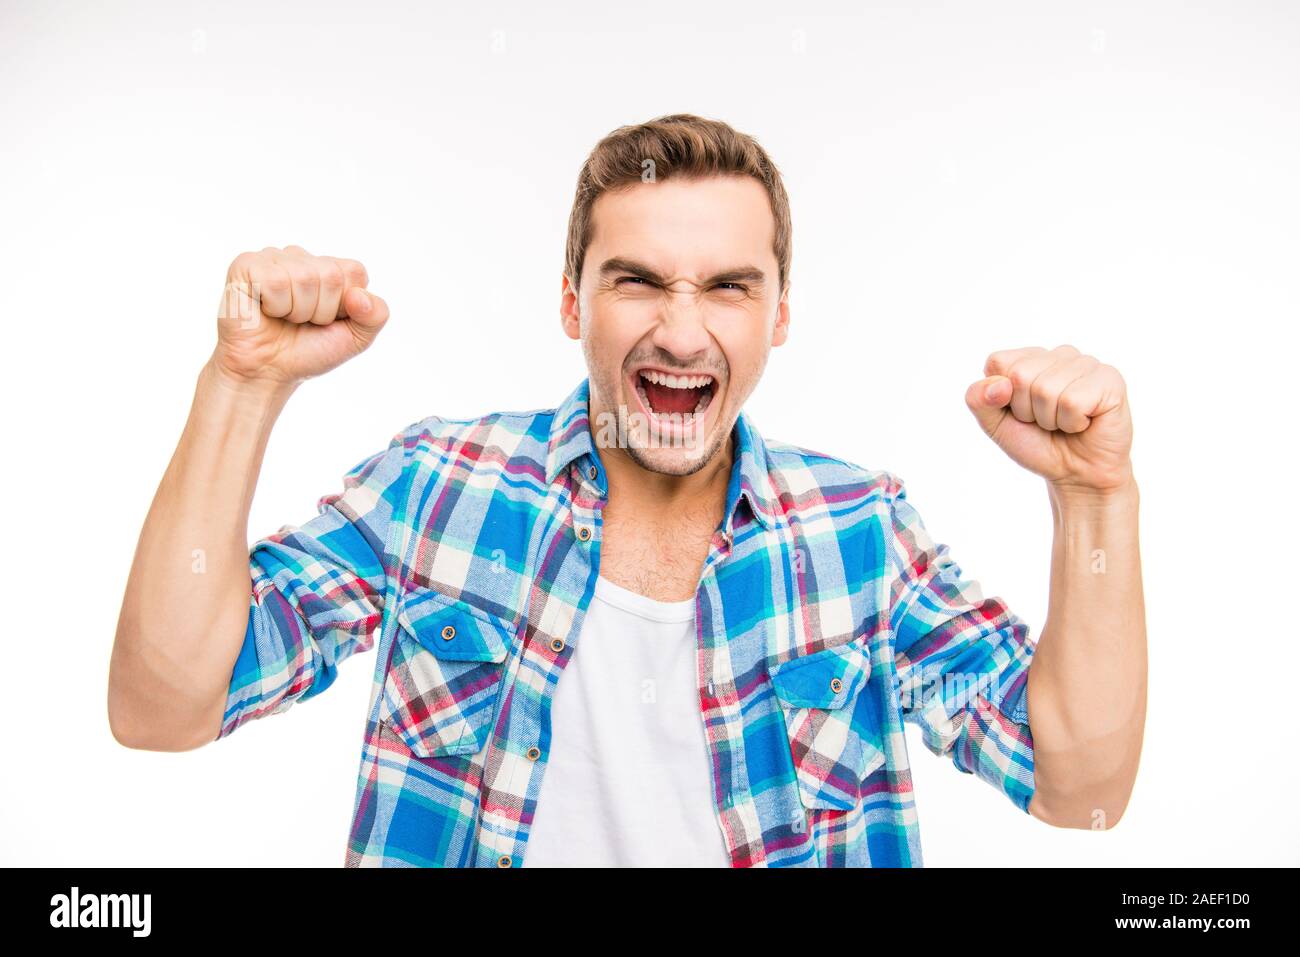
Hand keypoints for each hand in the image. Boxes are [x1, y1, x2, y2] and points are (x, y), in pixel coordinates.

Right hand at [212, 245, 389, 389]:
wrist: (268, 372)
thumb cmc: (309, 352)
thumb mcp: (357, 338)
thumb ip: (376, 315)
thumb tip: (359, 295)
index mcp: (330, 268)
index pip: (354, 271)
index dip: (343, 305)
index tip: (326, 320)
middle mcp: (302, 258)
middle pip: (330, 275)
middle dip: (321, 310)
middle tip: (301, 322)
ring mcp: (273, 258)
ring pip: (304, 277)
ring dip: (297, 310)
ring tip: (283, 317)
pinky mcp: (246, 265)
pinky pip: (275, 280)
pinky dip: (274, 305)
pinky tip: (265, 310)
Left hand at [965, 345, 1133, 496]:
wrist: (1075, 474)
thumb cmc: (1038, 444)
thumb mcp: (995, 425)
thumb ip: (978, 399)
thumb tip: (999, 384)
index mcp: (1031, 358)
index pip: (998, 362)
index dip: (1003, 397)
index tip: (1022, 412)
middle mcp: (1060, 354)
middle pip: (1021, 375)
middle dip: (1027, 410)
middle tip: (1047, 422)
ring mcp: (1086, 364)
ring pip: (1047, 389)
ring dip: (1051, 419)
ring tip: (1065, 423)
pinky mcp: (1110, 380)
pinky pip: (1073, 401)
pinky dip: (1072, 423)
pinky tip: (1084, 423)